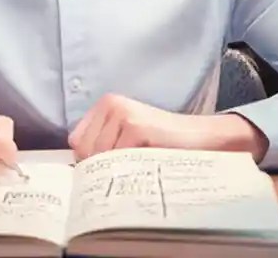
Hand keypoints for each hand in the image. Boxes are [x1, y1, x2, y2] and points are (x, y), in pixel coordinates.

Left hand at [67, 93, 267, 161]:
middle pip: (84, 150)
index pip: (76, 140)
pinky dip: (127, 171)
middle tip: (123, 172)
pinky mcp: (137, 128)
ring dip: (113, 171)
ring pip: (98, 157)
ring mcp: (124, 115)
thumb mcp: (127, 135)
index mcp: (106, 103)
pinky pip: (116, 161)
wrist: (201, 137)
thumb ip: (102, 144)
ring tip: (136, 169)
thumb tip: (76, 172)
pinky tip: (144, 168)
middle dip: (98, 168)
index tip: (105, 170)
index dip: (87, 160)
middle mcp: (112, 104)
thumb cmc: (162, 142)